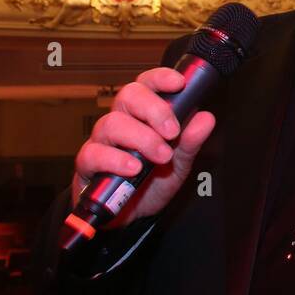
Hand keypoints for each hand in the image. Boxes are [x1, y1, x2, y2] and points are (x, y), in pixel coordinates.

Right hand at [72, 67, 216, 227]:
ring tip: (161, 157)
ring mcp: (102, 141)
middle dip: (153, 110)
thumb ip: (190, 141)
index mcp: (142, 115)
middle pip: (127, 96)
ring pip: (112, 123)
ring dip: (142, 139)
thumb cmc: (152, 182)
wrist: (131, 215)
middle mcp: (120, 122)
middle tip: (172, 132)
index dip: (160, 78)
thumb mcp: (179, 164)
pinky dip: (117, 160)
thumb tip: (206, 118)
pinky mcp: (88, 164)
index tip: (179, 84)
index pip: (146, 84)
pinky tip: (134, 169)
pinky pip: (94, 154)